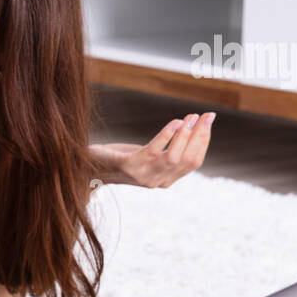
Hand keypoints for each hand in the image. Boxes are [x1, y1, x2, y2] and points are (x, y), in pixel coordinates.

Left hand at [90, 112, 213, 187]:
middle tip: (207, 115)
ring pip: (174, 157)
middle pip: (188, 159)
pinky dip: (167, 135)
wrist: (88, 168)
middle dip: (201, 135)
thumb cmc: (119, 158)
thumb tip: (192, 130)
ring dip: (186, 135)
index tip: (209, 121)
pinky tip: (175, 122)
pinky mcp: (129, 166)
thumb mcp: (147, 158)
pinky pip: (154, 150)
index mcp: (165, 181)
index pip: (193, 162)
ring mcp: (143, 176)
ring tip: (191, 117)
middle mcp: (156, 181)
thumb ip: (166, 151)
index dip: (204, 141)